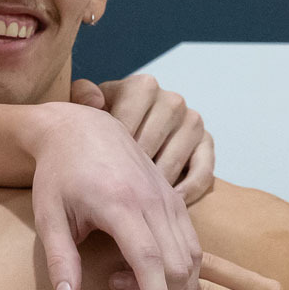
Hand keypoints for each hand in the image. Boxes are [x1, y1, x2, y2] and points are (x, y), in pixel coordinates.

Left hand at [26, 102, 200, 289]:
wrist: (80, 128)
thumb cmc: (58, 173)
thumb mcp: (48, 214)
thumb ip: (60, 259)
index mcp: (120, 203)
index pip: (150, 261)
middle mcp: (153, 200)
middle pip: (178, 266)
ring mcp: (169, 198)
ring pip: (192, 257)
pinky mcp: (176, 199)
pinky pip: (192, 243)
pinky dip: (184, 273)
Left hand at [72, 74, 214, 203]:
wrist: (125, 130)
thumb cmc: (100, 121)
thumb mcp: (85, 105)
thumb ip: (81, 95)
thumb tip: (95, 100)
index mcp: (141, 87)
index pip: (125, 121)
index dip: (109, 150)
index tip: (96, 170)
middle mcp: (171, 100)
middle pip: (151, 142)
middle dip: (130, 169)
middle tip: (114, 191)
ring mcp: (192, 120)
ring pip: (176, 158)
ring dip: (156, 182)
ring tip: (137, 202)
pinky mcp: (207, 143)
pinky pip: (203, 171)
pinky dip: (188, 189)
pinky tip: (169, 203)